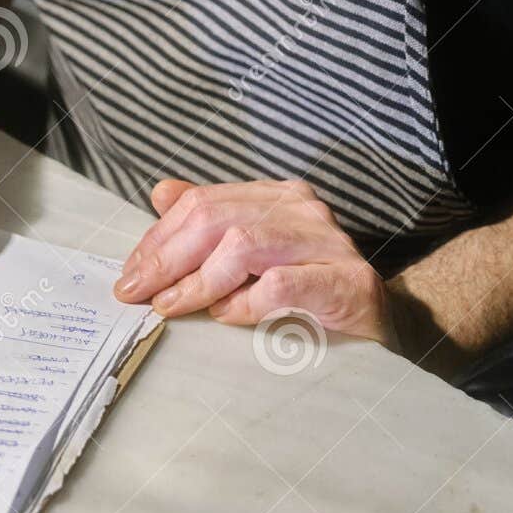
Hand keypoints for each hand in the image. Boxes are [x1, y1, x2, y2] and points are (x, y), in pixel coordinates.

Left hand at [113, 178, 398, 347]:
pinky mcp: (343, 280)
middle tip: (137, 292)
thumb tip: (160, 195)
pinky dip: (244, 303)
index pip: (203, 202)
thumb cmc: (310, 284)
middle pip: (217, 219)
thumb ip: (212, 221)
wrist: (381, 316)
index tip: (130, 273)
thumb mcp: (255, 250)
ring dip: (198, 281)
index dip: (159, 237)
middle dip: (167, 258)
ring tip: (173, 307)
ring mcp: (325, 241)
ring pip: (243, 246)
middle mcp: (301, 208)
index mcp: (276, 195)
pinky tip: (227, 317)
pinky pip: (279, 285)